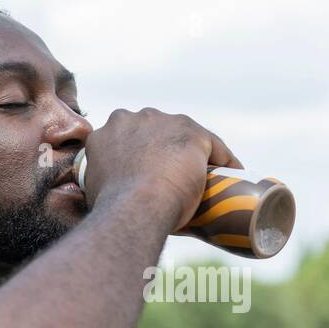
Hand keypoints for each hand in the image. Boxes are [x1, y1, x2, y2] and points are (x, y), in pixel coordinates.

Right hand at [80, 108, 243, 232]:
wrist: (134, 207)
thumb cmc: (112, 209)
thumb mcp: (97, 191)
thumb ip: (104, 183)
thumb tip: (108, 197)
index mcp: (105, 133)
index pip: (128, 139)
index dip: (140, 157)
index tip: (148, 175)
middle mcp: (131, 119)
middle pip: (156, 132)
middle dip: (164, 150)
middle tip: (174, 178)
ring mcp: (162, 123)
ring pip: (185, 135)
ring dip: (194, 153)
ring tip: (204, 178)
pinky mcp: (192, 133)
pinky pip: (213, 145)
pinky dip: (223, 160)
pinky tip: (231, 176)